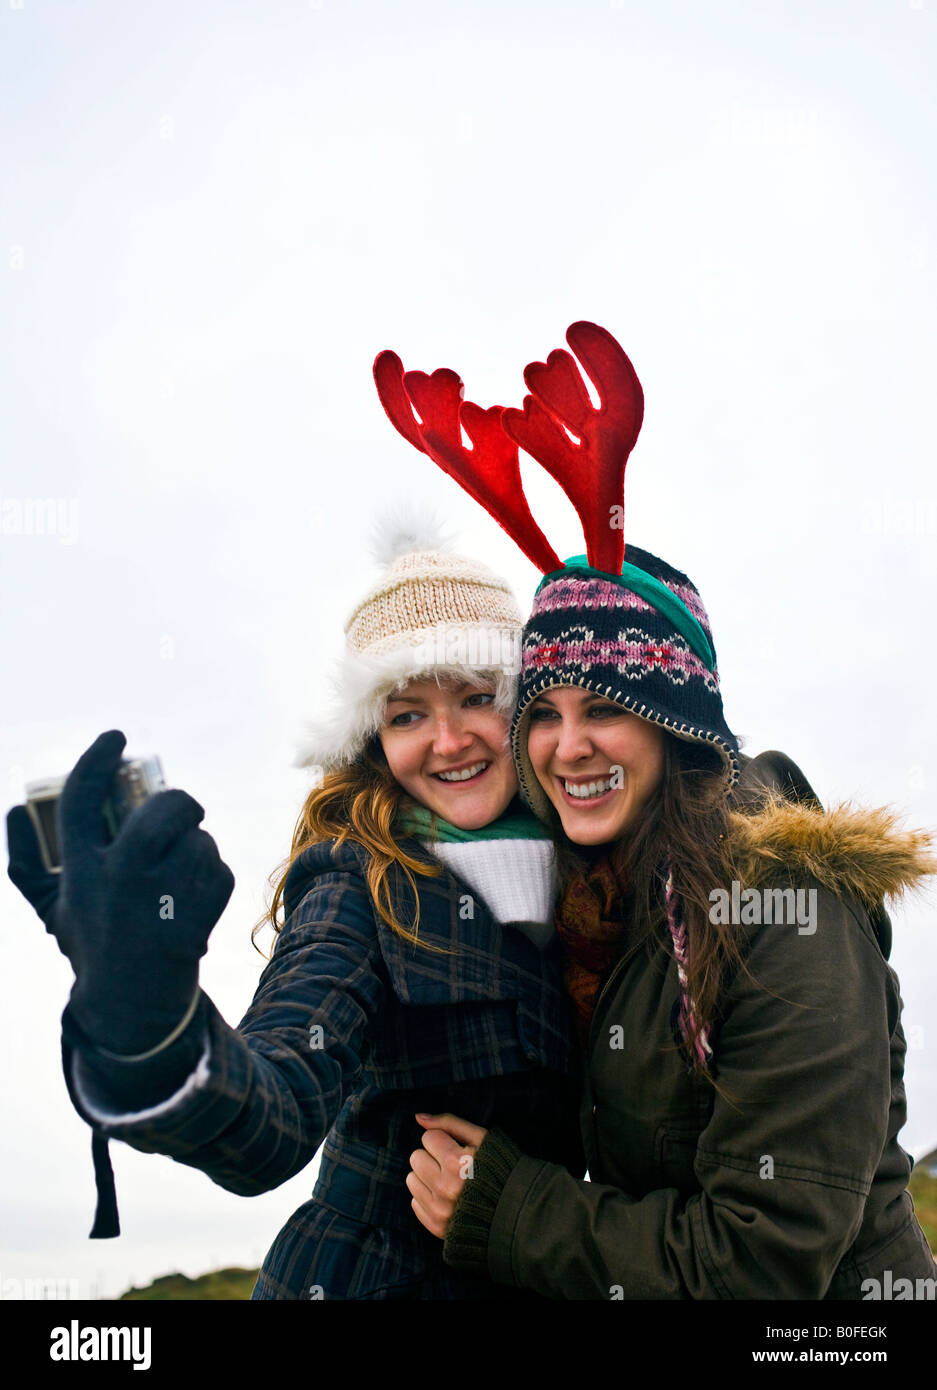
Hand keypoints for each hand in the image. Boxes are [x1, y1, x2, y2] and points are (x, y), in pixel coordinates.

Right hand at [6, 729, 234, 1054]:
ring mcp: (160, 902)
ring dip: (199, 846)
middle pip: (164, 809)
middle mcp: (119, 880)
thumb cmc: (92, 942)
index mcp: (80, 871)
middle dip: (180, 802)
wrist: (131, 1004)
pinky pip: (220, 872)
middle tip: (183, 809)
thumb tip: (14, 810)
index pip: (81, 797)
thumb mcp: (52, 907)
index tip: (116, 738)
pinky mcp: (196, 921)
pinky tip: (198, 895)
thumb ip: (27, 862)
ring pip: (199, 841)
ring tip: (183, 869)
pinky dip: (215, 877)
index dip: (98, 758)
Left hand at [407, 1112, 487, 1238]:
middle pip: (416, 1158)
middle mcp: (446, 1187)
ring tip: (450, 1181)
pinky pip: (415, 1202)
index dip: (444, 1141)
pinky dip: (429, 1197)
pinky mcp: (437, 1226)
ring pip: (412, 1179)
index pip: (428, 1138)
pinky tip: (448, 1198)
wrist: (515, 1210)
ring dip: (428, 1177)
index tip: (458, 1149)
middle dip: (432, 1157)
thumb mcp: (481, 1138)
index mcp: (458, 1162)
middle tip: (453, 1165)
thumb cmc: (498, 1167)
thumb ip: (449, 1123)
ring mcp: (440, 1210)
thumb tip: (418, 1117)